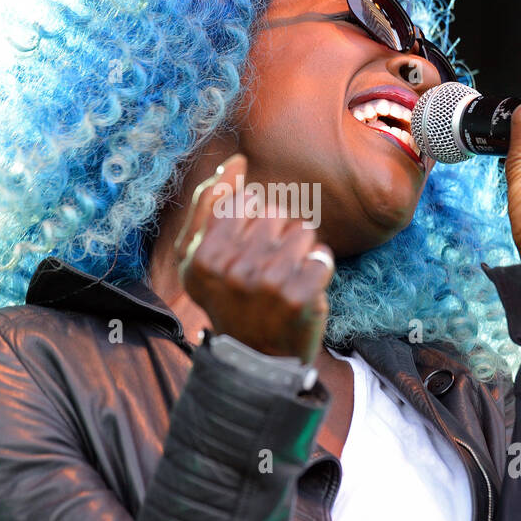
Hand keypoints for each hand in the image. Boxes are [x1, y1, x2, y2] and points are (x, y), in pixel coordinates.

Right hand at [173, 153, 334, 362]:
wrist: (255, 359)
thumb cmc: (228, 300)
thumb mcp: (199, 259)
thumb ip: (209, 207)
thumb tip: (234, 162)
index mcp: (204, 256)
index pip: (244, 202)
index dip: (253, 220)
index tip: (251, 246)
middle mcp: (234, 268)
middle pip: (275, 212)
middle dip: (278, 233)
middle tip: (268, 267)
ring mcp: (268, 283)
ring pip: (302, 230)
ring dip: (300, 250)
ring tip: (287, 276)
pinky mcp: (300, 296)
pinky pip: (321, 256)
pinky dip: (318, 268)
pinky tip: (305, 288)